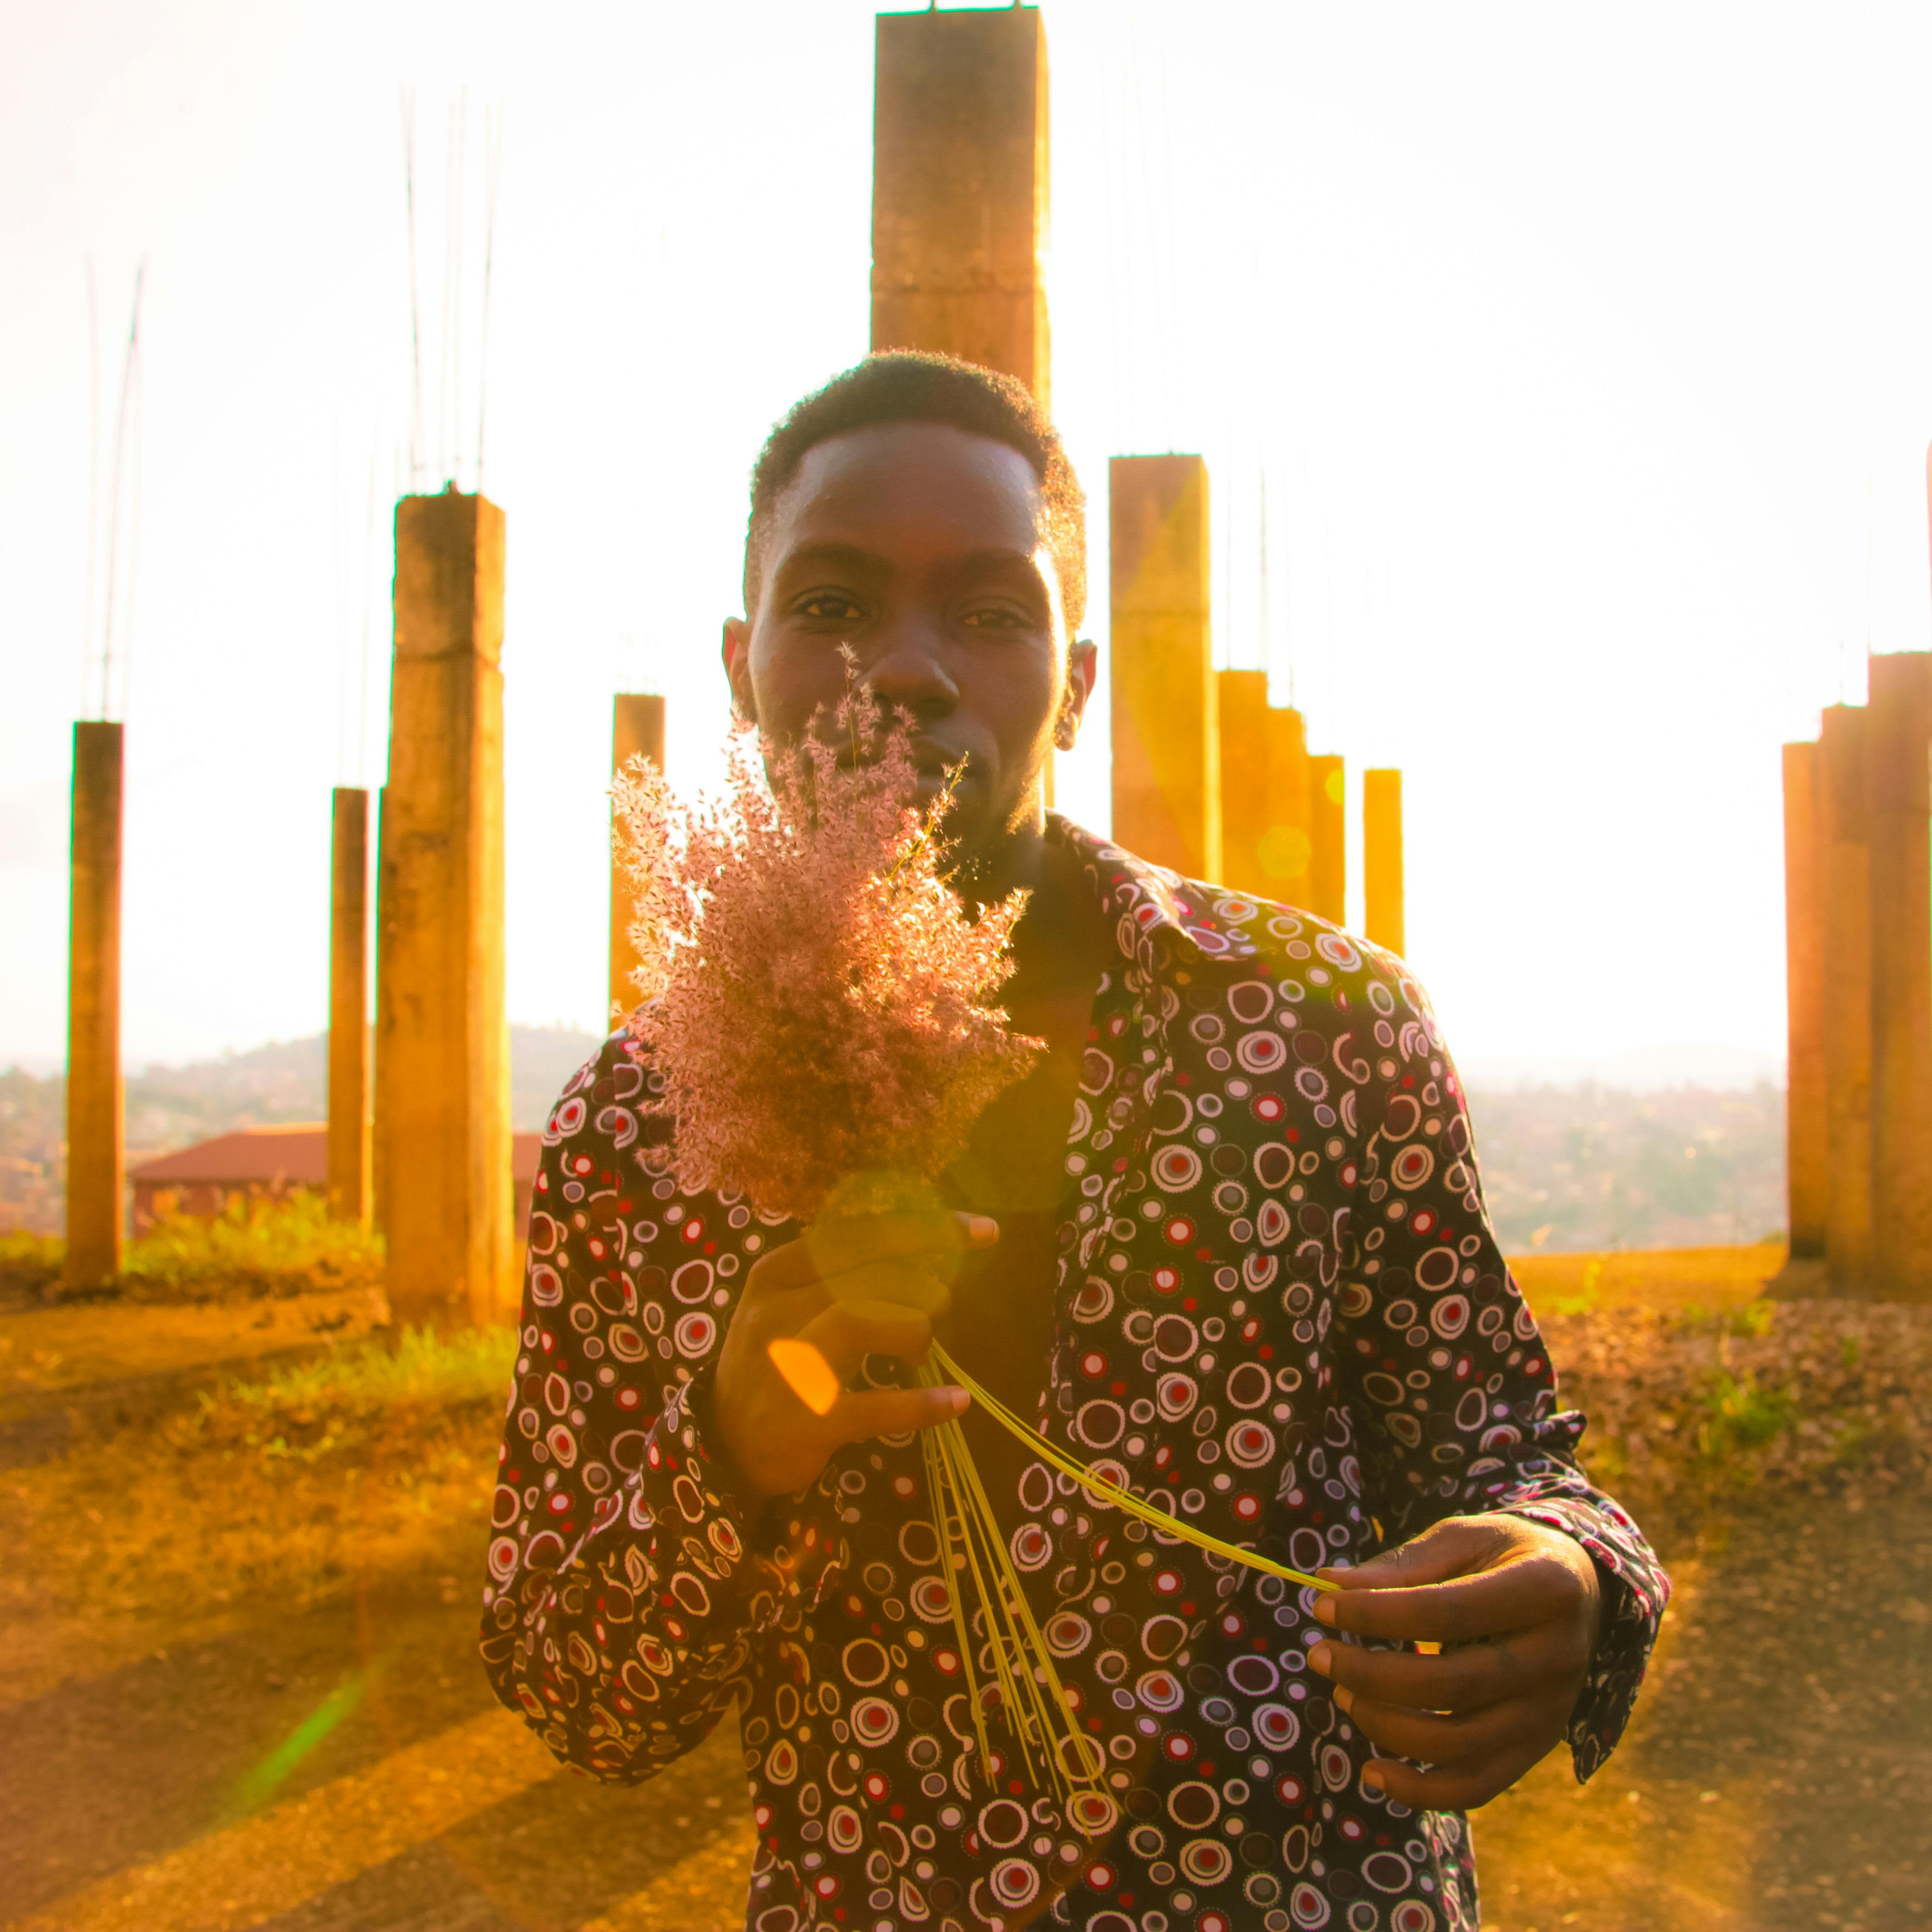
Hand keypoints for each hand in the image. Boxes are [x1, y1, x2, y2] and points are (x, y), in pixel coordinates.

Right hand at [710, 1210, 995, 1503]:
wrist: (724, 1445)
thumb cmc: (776, 1361)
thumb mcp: (793, 1305)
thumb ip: (846, 1273)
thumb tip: (931, 1248)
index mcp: (776, 1273)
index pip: (859, 1233)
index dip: (928, 1229)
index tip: (983, 1231)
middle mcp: (777, 1312)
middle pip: (870, 1275)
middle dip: (925, 1286)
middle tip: (938, 1307)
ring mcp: (788, 1368)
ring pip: (865, 1321)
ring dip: (915, 1331)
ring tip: (922, 1349)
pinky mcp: (807, 1422)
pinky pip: (876, 1407)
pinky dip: (922, 1404)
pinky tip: (954, 1402)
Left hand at [1307, 1513, 1602, 1808]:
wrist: (1580, 1591)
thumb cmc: (1507, 1554)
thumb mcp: (1463, 1539)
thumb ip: (1403, 1566)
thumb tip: (1332, 1586)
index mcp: (1544, 1590)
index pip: (1443, 1611)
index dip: (1375, 1613)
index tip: (1322, 1604)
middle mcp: (1557, 1658)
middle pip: (1450, 1684)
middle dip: (1370, 1674)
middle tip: (1320, 1655)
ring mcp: (1551, 1712)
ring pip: (1459, 1743)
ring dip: (1386, 1726)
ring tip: (1343, 1694)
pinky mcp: (1537, 1748)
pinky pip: (1477, 1786)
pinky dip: (1420, 1790)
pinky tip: (1372, 1771)